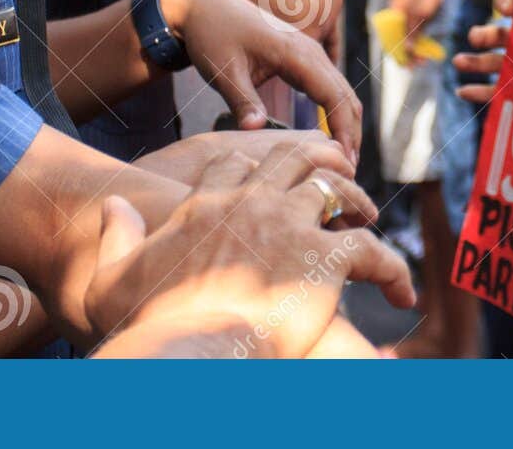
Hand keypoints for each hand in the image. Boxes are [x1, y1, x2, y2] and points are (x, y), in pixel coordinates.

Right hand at [85, 143, 414, 357]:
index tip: (266, 176)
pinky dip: (393, 270)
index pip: (236, 162)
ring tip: (368, 214)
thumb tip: (115, 205)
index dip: (254, 165)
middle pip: (293, 158)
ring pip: (337, 190)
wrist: (187, 355)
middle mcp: (253, 203)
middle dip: (315, 157)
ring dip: (356, 198)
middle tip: (335, 167)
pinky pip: (373, 251)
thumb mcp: (112, 278)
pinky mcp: (325, 260)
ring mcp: (292, 227)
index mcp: (206, 204)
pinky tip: (400, 292)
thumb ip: (117, 236)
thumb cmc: (147, 326)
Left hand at [161, 0, 361, 162]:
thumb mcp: (224, 71)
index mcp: (297, 53)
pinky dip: (336, 111)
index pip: (334, 96)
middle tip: (348, 172)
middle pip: (346, 95)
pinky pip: (328, 86)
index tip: (346, 161)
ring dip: (347, 123)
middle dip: (352, 133)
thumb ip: (243, 101)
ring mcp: (309, 52)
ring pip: (341, 91)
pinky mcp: (302, 57)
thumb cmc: (212, 35)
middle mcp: (310, 51)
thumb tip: (256, 130)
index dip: (345, 130)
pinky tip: (328, 135)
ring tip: (342, 159)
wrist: (206, 7)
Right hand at [453, 0, 512, 103]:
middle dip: (484, 36)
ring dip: (474, 62)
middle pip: (500, 36)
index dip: (508, 3)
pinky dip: (478, 91)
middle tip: (475, 38)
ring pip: (493, 62)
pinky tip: (462, 91)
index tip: (504, 9)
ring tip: (458, 62)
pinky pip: (497, 90)